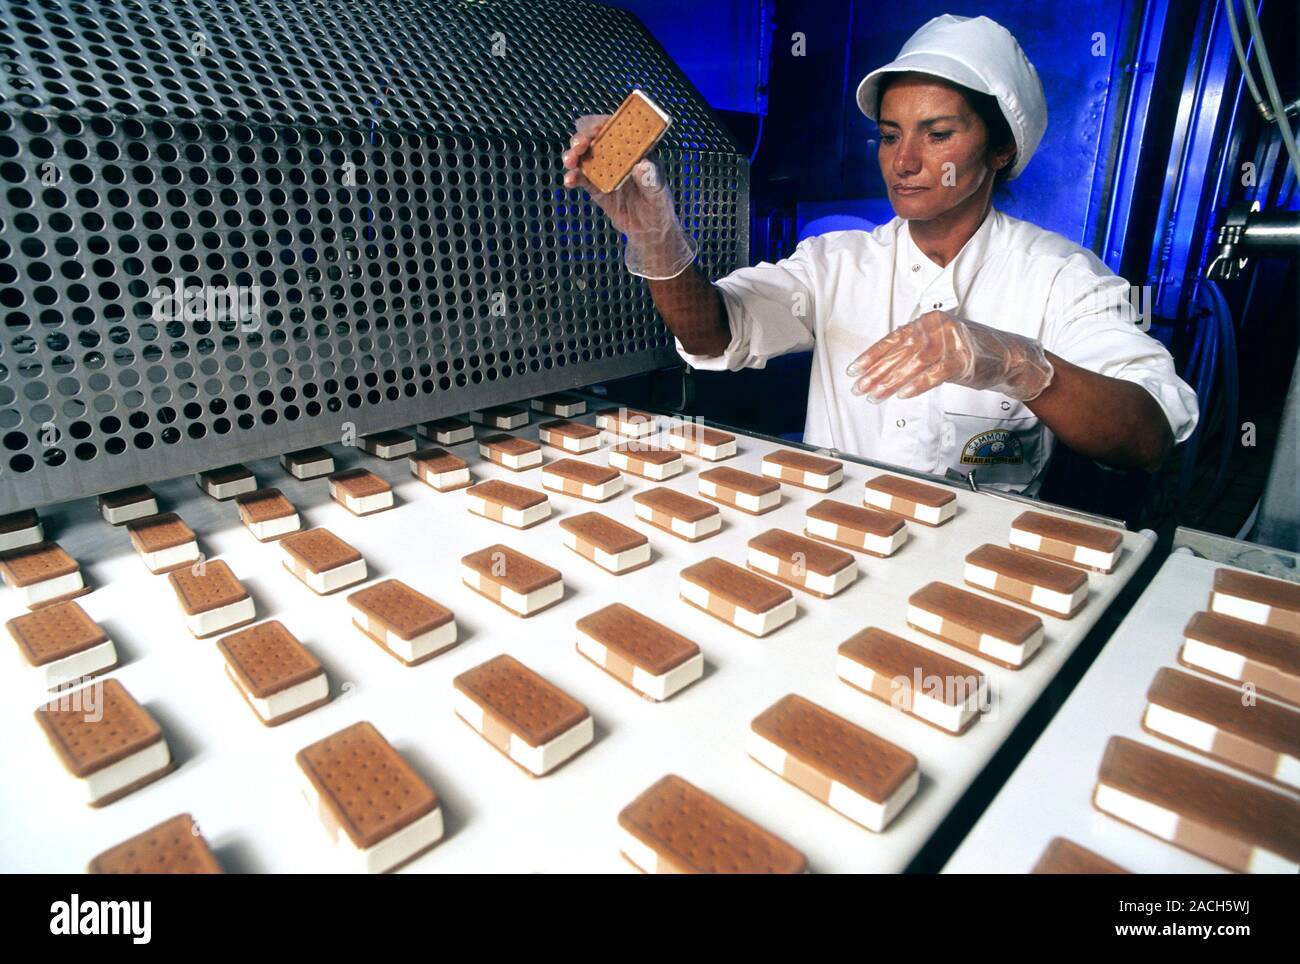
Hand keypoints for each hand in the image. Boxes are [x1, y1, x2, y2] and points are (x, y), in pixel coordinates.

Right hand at [561, 114, 696, 279]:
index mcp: (635, 149)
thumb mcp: (659, 193)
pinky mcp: (596, 187)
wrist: (649, 230)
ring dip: (573, 154)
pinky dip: (573, 177)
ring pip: (584, 156)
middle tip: (579, 144)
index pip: (618, 129)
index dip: (605, 124)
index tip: (596, 128)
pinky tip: (569, 181)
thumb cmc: (659, 206)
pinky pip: (581, 178)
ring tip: (569, 161)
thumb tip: (641, 166)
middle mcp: (617, 155)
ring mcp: (604, 170)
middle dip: (584, 137)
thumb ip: (651, 180)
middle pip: (595, 138)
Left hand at [845, 310, 1054, 401]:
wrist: (1009, 356)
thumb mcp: (938, 345)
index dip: (871, 356)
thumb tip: (883, 366)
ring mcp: (951, 342)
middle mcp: (937, 328)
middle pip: (899, 352)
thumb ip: (914, 350)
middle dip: (875, 373)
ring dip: (891, 381)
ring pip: (913, 363)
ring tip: (874, 395)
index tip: (854, 371)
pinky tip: (902, 395)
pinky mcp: (963, 359)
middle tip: (859, 388)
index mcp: (927, 322)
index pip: (892, 339)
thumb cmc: (971, 352)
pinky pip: (934, 374)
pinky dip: (916, 385)